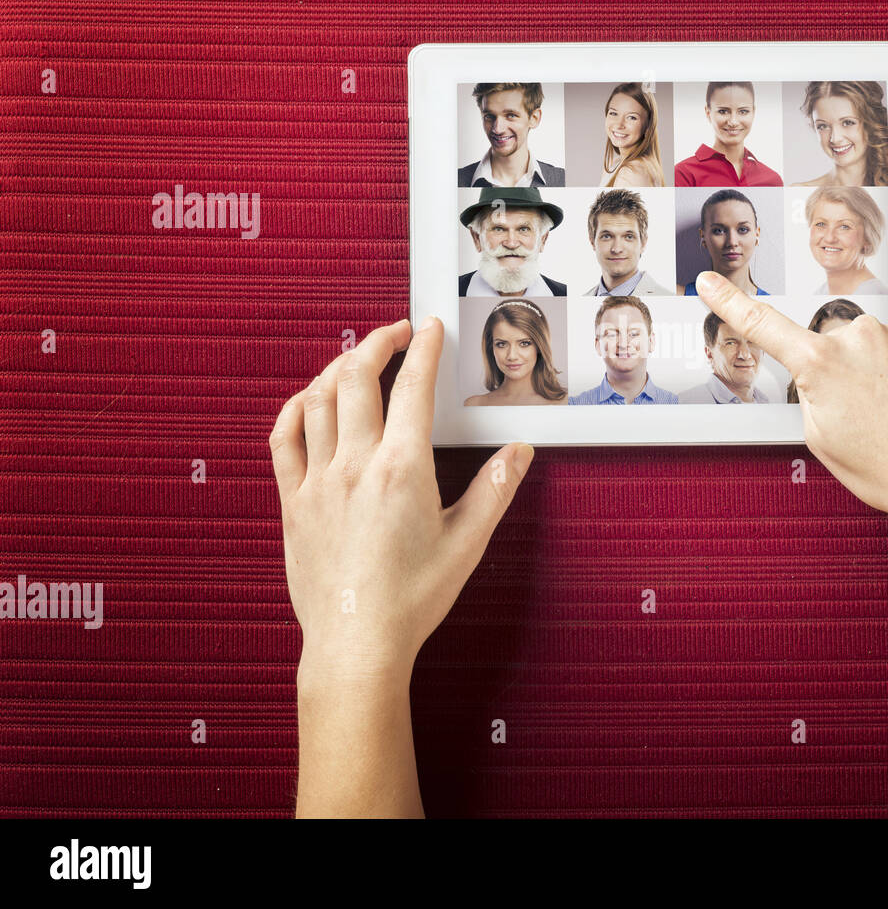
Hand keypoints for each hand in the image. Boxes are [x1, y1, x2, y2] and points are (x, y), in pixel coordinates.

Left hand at [268, 317, 533, 680]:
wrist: (356, 643)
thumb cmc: (413, 599)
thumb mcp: (468, 543)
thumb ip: (496, 489)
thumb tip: (519, 450)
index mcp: (401, 469)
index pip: (412, 387)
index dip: (424, 348)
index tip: (431, 327)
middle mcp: (354, 465)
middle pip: (357, 377)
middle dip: (379, 341)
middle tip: (399, 332)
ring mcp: (317, 481)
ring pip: (318, 399)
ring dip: (339, 366)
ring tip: (360, 358)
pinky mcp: (293, 502)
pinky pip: (283, 439)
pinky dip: (296, 407)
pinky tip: (310, 399)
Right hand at [694, 272, 887, 529]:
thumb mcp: (823, 440)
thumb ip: (814, 393)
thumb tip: (824, 374)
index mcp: (820, 364)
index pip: (763, 325)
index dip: (731, 302)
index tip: (709, 282)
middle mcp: (860, 336)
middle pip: (843, 341)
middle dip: (852, 368)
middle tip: (873, 413)